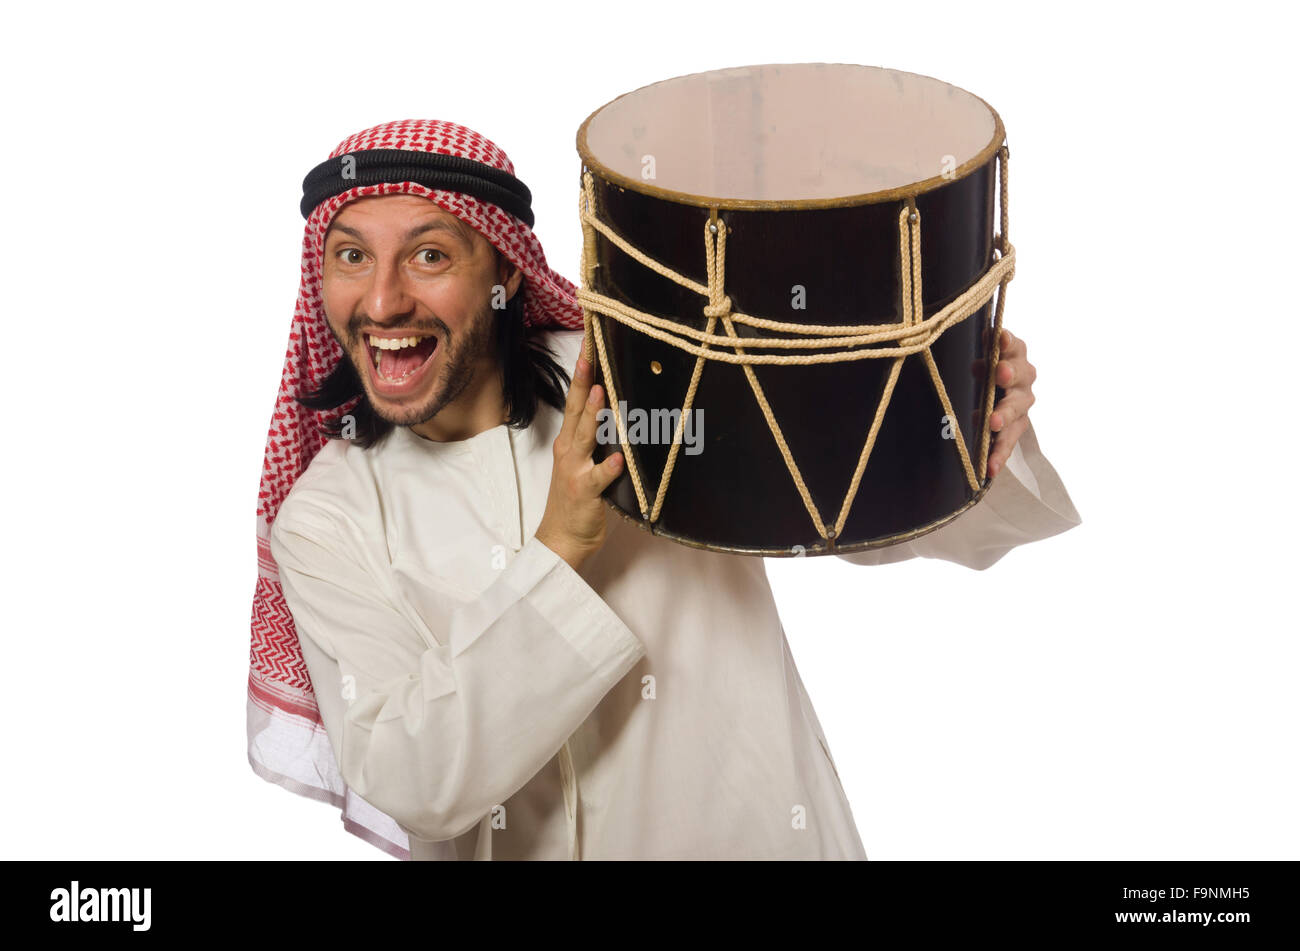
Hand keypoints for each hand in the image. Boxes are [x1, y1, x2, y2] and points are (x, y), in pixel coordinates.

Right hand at [534, 353, 624, 571]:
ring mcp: (575, 470)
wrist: (562, 540)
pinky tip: (619, 459)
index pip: (576, 402)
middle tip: (590, 354)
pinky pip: (598, 478)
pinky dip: (609, 468)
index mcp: (569, 442)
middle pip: (577, 410)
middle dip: (584, 382)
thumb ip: (596, 441)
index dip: (583, 375)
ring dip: (594, 415)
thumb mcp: (582, 464)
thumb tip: (620, 414)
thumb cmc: (575, 501)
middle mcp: (569, 451)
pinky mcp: (585, 492)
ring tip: (604, 393)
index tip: (588, 347)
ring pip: (585, 437)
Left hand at [986, 327, 1035, 477]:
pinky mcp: (1016, 428)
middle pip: (1021, 376)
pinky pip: (1008, 442)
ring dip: (1005, 414)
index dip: (1008, 341)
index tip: (1000, 337)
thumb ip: (979, 356)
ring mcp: (1021, 405)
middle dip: (1010, 375)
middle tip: (1000, 375)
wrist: (992, 394)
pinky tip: (990, 470)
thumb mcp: (978, 362)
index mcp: (1014, 355)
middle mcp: (1023, 379)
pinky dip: (999, 455)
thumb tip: (979, 342)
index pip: (1015, 345)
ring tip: (993, 423)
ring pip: (1017, 410)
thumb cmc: (982, 371)